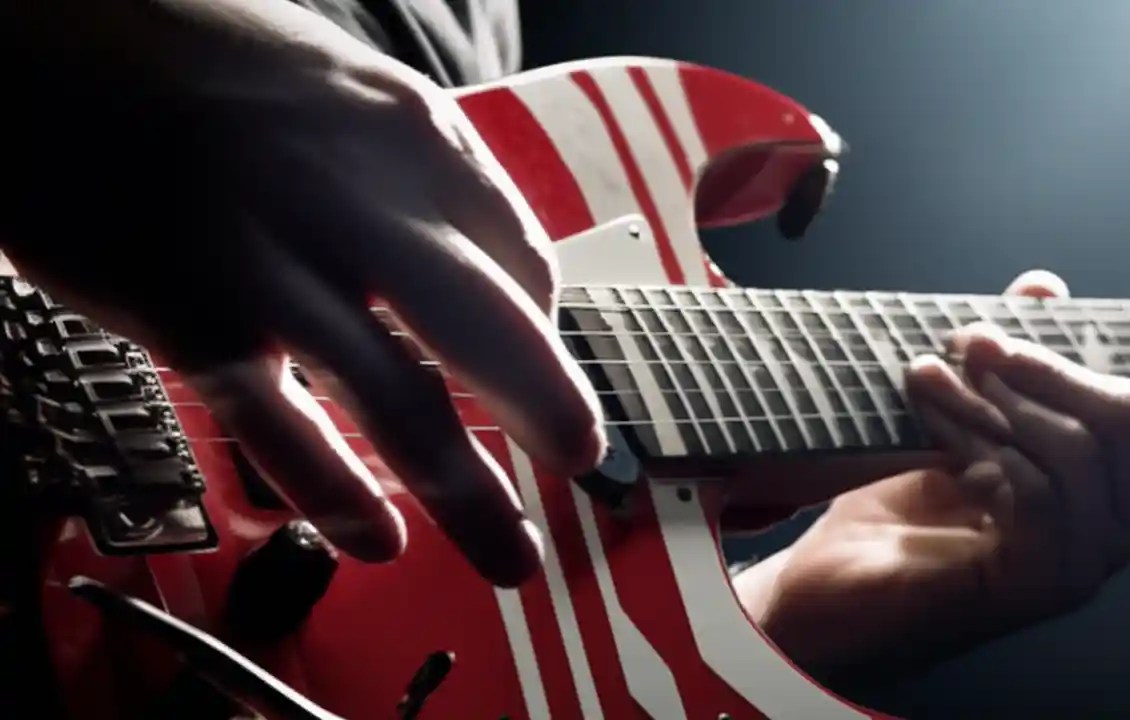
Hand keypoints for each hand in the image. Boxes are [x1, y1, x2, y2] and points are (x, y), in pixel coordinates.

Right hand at [2, 0, 603, 584]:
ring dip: (473, 497)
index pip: (522, 256)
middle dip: (553, 413)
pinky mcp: (192, 311)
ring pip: (405, 404)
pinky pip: (286, 429)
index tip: (537, 373)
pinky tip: (376, 537)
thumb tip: (463, 265)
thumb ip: (406, 180)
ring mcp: (278, 259)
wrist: (45, 29)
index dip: (540, 332)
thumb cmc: (190, 60)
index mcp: (411, 132)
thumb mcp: (339, 91)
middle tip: (582, 466)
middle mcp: (361, 195)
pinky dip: (340, 496)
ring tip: (509, 554)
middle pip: (496, 330)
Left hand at [736, 271, 1129, 674]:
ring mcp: (1080, 562)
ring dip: (990, 401)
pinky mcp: (1038, 586)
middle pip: (1123, 420)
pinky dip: (983, 445)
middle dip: (1037, 367)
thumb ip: (1000, 360)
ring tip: (922, 378)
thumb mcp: (951, 415)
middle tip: (960, 345)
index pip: (1126, 405)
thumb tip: (1043, 286)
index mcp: (1096, 485)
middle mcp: (1107, 526)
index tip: (979, 329)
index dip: (1056, 355)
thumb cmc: (891, 505)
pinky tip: (932, 428)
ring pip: (1072, 450)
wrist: (829, 584)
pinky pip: (1039, 494)